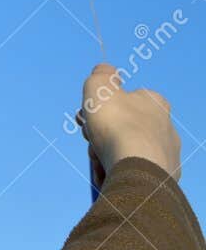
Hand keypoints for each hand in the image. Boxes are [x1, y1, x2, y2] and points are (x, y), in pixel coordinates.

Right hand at [77, 62, 180, 182]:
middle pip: (123, 126)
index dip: (101, 105)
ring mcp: (165, 155)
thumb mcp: (101, 85)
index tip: (85, 114)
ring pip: (125, 150)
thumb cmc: (118, 125)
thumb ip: (102, 74)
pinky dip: (116, 172)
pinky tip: (106, 174)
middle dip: (101, 131)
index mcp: (155, 103)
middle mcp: (165, 128)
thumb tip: (105, 70)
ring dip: (105, 152)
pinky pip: (132, 172)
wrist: (137, 171)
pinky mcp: (162, 179)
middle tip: (89, 136)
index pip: (125, 98)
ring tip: (97, 158)